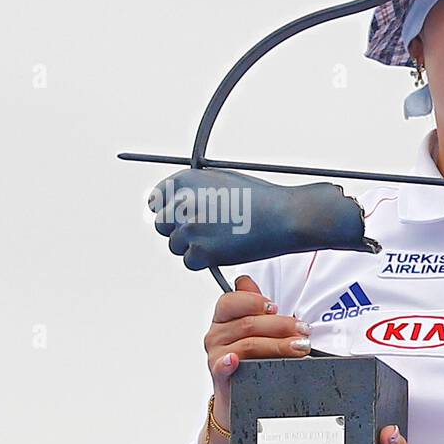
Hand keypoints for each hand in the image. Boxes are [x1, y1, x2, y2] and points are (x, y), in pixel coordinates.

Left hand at [149, 168, 380, 269]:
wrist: (287, 216)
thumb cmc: (262, 200)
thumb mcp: (222, 181)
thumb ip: (195, 191)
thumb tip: (178, 205)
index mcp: (185, 180)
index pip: (157, 199)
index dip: (170, 211)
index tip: (182, 219)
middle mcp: (183, 202)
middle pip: (162, 225)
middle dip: (180, 230)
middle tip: (206, 234)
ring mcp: (191, 227)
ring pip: (175, 246)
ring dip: (194, 247)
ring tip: (223, 240)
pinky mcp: (201, 251)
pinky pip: (190, 262)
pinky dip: (206, 262)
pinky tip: (226, 250)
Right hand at [205, 274, 310, 429]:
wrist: (239, 395)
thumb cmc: (251, 359)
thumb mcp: (253, 330)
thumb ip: (253, 305)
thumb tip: (246, 280)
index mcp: (224, 318)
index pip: (232, 301)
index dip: (255, 301)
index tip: (276, 307)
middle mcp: (217, 334)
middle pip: (249, 323)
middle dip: (281, 326)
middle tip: (303, 331)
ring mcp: (217, 354)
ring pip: (249, 343)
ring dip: (278, 345)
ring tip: (300, 348)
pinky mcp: (219, 375)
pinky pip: (223, 365)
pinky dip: (229, 362)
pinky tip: (237, 361)